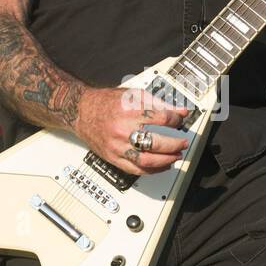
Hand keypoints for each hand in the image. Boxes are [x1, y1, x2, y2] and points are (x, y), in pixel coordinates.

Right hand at [75, 86, 190, 175]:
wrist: (81, 112)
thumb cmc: (106, 103)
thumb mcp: (133, 95)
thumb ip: (158, 103)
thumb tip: (179, 111)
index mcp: (129, 111)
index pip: (162, 118)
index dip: (176, 120)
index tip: (180, 120)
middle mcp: (123, 129)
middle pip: (156, 142)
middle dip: (175, 144)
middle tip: (183, 142)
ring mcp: (117, 146)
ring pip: (147, 160)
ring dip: (166, 160)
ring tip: (176, 156)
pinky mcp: (113, 158)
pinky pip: (136, 169)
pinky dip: (152, 170)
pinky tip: (162, 166)